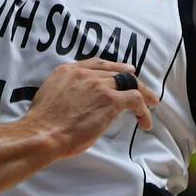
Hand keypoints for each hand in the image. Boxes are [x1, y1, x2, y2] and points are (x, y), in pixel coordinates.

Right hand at [25, 58, 159, 158]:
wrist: (45, 132)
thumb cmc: (43, 122)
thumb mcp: (50, 93)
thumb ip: (65, 89)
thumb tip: (75, 99)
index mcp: (68, 70)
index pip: (98, 63)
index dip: (115, 67)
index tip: (125, 71)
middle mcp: (84, 73)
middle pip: (117, 72)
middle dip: (132, 81)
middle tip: (144, 92)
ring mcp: (99, 85)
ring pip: (129, 83)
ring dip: (143, 95)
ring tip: (151, 105)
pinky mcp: (110, 101)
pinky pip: (135, 100)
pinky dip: (143, 110)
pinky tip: (145, 122)